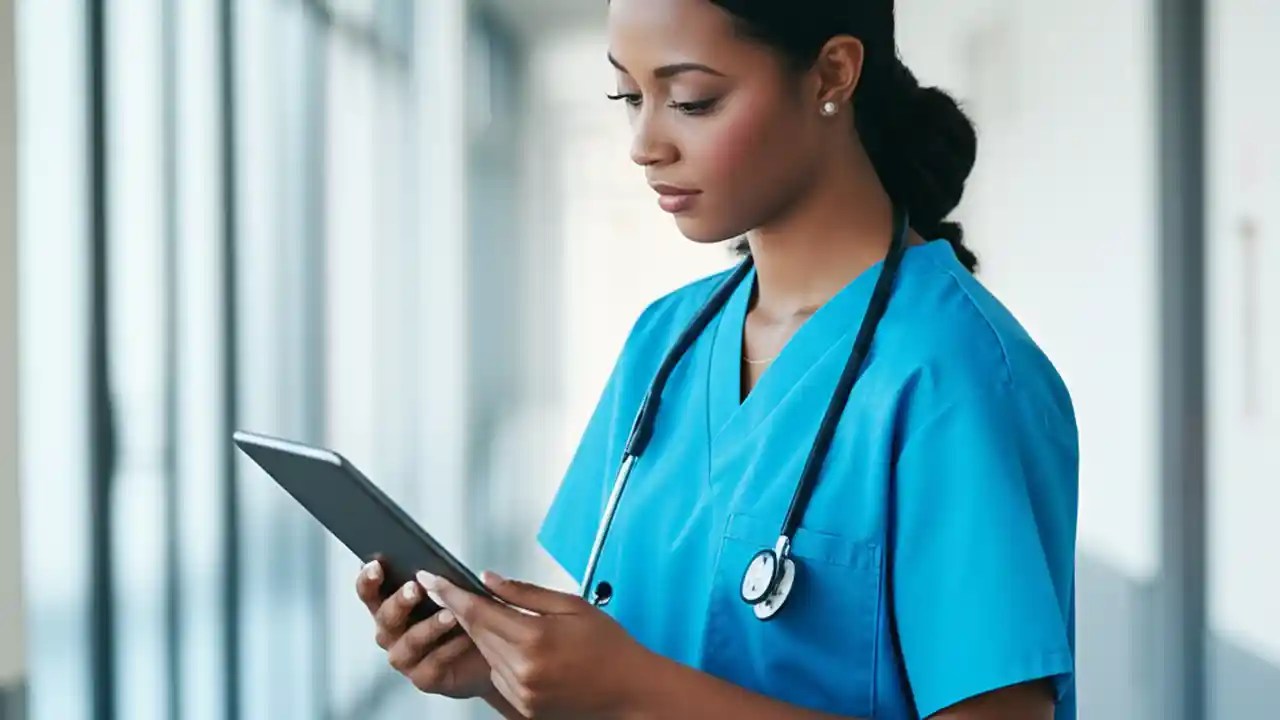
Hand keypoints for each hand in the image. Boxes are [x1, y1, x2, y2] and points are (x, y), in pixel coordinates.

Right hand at [356, 561, 494, 699]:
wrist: (487, 651)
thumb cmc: (464, 614)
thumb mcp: (453, 590)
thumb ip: (439, 580)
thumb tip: (433, 571)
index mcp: (390, 605)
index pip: (369, 591)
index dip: (368, 579)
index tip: (376, 564)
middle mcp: (390, 633)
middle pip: (385, 616)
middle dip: (399, 601)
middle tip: (415, 588)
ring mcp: (404, 657)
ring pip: (409, 641)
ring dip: (429, 626)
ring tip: (451, 614)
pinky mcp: (424, 678)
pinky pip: (433, 662)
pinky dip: (451, 648)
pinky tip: (467, 637)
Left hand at [420, 570, 655, 719]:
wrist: (630, 690)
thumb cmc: (608, 646)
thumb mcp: (571, 606)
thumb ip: (524, 593)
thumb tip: (488, 580)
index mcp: (535, 638)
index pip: (478, 611)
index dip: (450, 593)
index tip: (431, 579)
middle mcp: (522, 669)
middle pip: (476, 632)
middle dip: (459, 609)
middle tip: (444, 588)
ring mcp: (521, 692)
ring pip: (485, 653)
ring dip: (481, 633)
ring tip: (491, 616)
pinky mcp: (522, 706)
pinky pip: (497, 674)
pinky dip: (497, 656)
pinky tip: (514, 645)